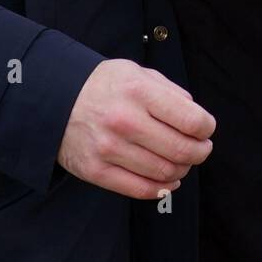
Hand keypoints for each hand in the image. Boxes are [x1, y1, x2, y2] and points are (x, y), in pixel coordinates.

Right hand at [58, 59, 214, 199]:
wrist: (54, 99)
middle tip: (201, 148)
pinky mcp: (96, 171)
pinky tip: (168, 180)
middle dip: (200, 152)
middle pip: (181, 150)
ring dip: (182, 170)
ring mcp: (109, 148)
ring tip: (182, 161)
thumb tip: (196, 115)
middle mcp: (124, 120)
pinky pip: (140, 190)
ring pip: (164, 173)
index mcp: (138, 91)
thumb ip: (169, 91)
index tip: (206, 129)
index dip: (207, 128)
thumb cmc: (103, 85)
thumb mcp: (136, 72)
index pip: (191, 120)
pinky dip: (162, 189)